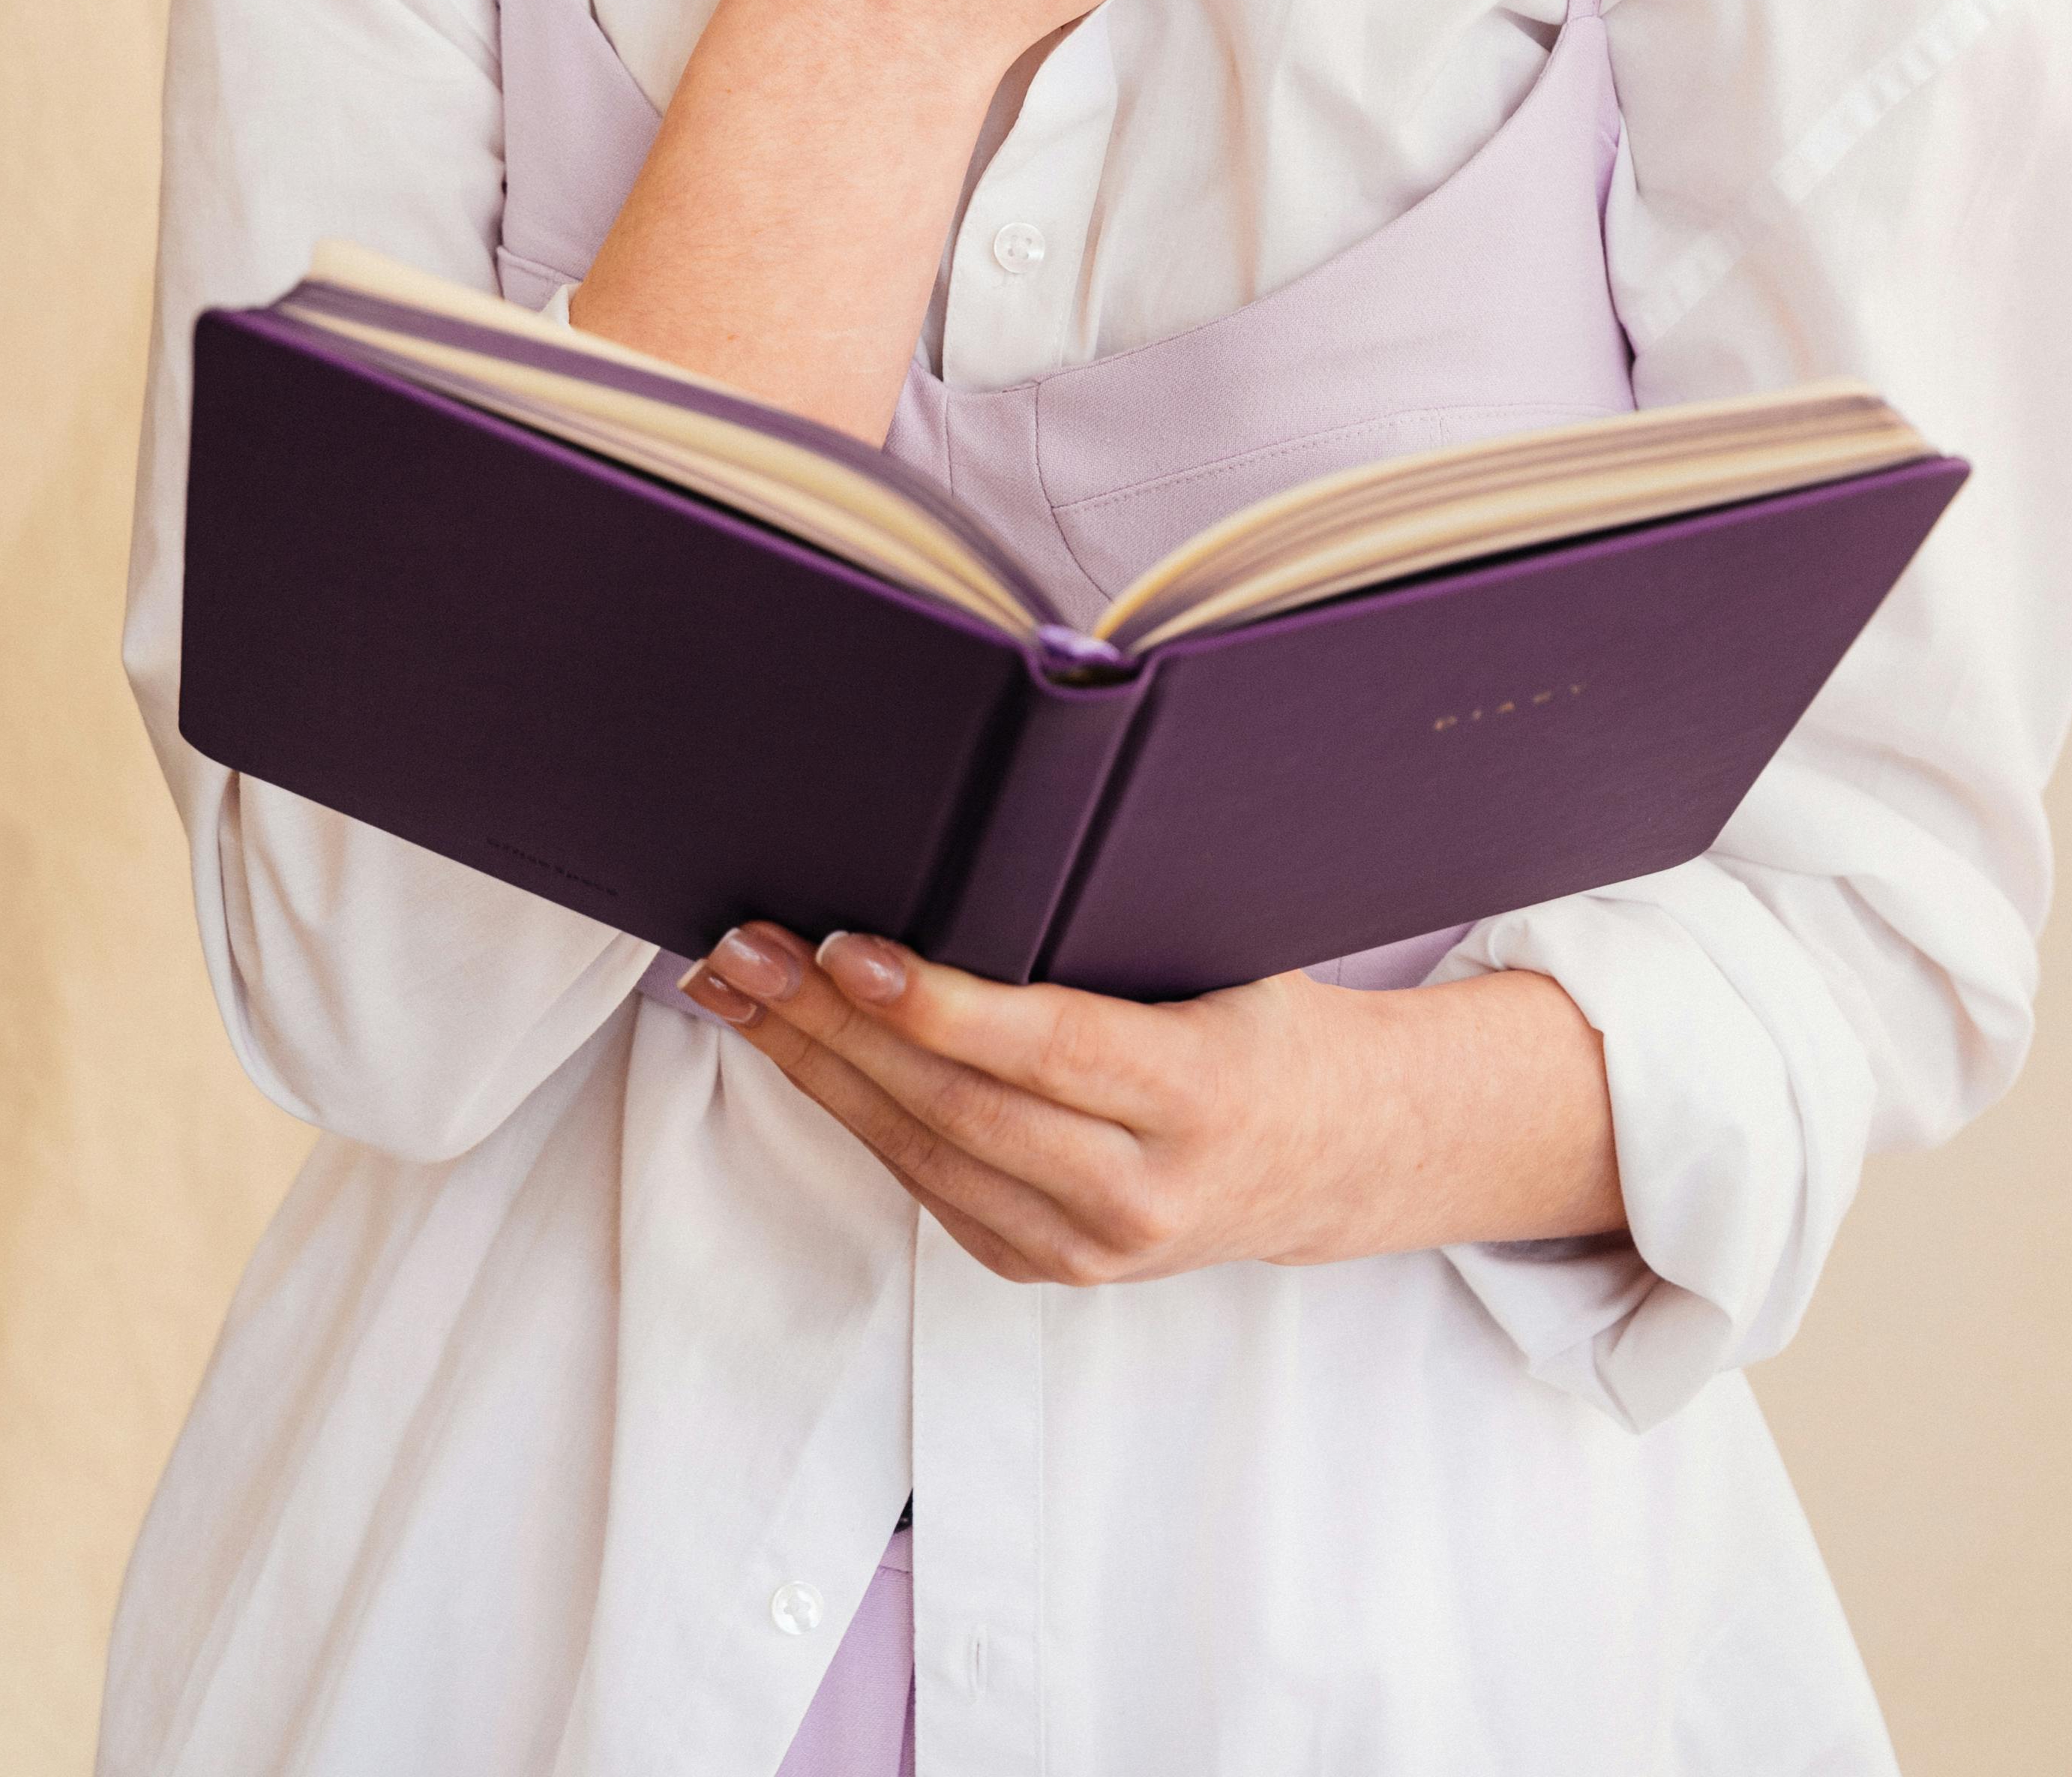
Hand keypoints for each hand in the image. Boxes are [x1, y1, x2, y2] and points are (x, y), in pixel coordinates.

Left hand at [674, 924, 1624, 1277]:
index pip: (1044, 1050)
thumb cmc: (1268, 1018)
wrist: (1332, 1157)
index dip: (936, 1004)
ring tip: (738, 989)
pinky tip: (798, 1050)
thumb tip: (1007, 804)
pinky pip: (930, 1186)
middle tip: (749, 947)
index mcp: (1198, 1095)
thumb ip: (1125, 919)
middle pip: (955, 1107)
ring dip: (815, 1067)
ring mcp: (1087, 1246)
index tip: (847, 945)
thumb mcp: (1230, 956)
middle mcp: (1139, 1192)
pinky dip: (854, 1113)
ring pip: (922, 1154)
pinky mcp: (1045, 1268)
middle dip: (834, 1024)